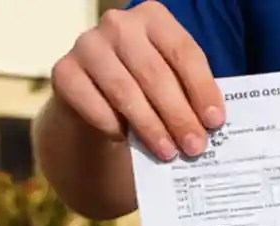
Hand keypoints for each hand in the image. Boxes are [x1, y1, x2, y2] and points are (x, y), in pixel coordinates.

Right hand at [50, 1, 224, 160]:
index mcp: (154, 18)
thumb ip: (189, 94)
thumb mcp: (173, 81)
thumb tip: (210, 127)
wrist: (97, 96)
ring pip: (125, 91)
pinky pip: (93, 104)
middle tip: (194, 147)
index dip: (202, 89)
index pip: (183, 52)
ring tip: (168, 152)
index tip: (216, 122)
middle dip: (178, 115)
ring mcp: (87, 45)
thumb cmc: (147, 87)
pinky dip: (113, 125)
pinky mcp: (64, 72)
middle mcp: (119, 24)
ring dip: (150, 126)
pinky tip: (127, 140)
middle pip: (155, 74)